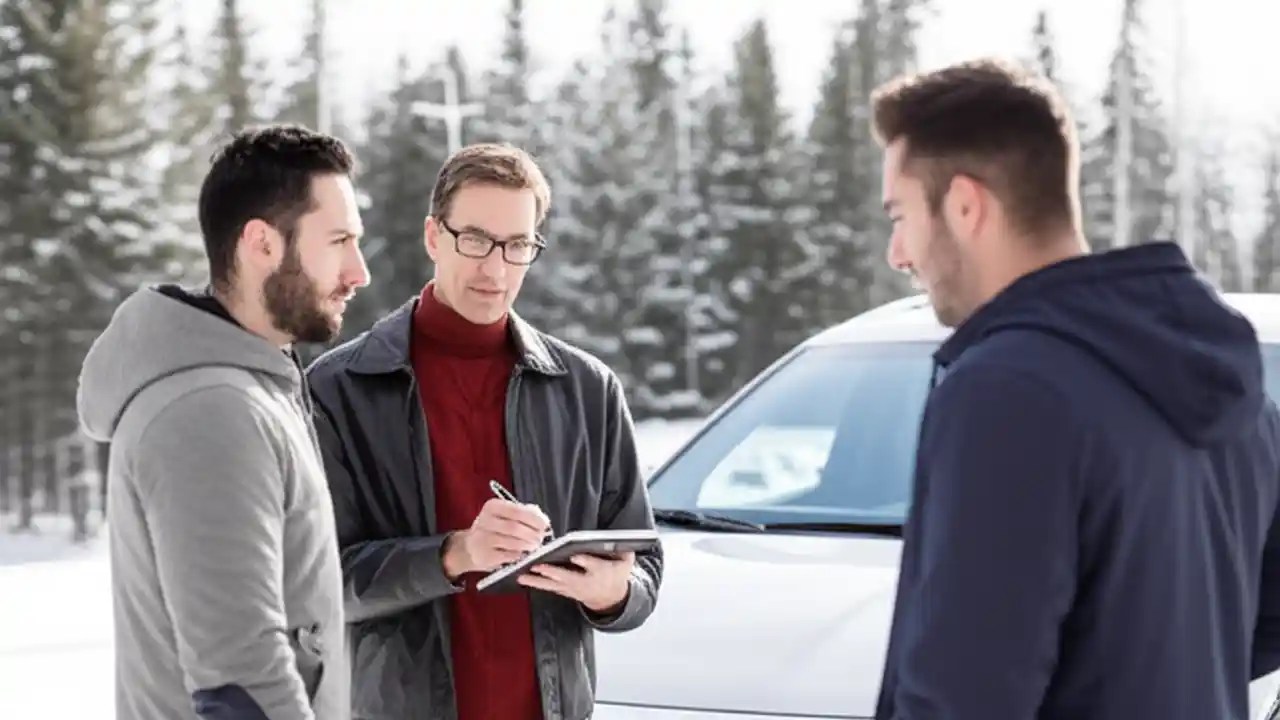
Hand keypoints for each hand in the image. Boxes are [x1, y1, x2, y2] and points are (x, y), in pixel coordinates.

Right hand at [443, 499, 549, 577]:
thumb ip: (526, 513)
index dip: (534, 518)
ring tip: (534, 546)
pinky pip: (507, 556)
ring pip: (512, 542)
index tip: (545, 524)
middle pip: (515, 527)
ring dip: (527, 545)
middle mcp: (485, 521)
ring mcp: (483, 539)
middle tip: (540, 538)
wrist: (470, 548)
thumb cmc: (495, 529)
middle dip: (532, 534)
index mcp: (492, 507)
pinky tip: (523, 554)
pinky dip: (519, 555)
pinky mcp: (484, 555)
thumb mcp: (506, 516)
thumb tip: (543, 519)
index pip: (517, 511)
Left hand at [517, 551, 634, 613]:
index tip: (576, 556)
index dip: (585, 561)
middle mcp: (584, 582)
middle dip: (553, 572)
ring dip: (537, 580)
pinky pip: (548, 587)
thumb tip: (622, 540)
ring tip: (522, 575)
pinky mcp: (564, 591)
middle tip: (540, 566)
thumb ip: (624, 551)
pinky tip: (523, 578)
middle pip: (568, 577)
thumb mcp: (626, 562)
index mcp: (601, 572)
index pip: (593, 566)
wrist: (610, 598)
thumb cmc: (616, 574)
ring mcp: (572, 589)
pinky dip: (535, 583)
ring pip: (553, 584)